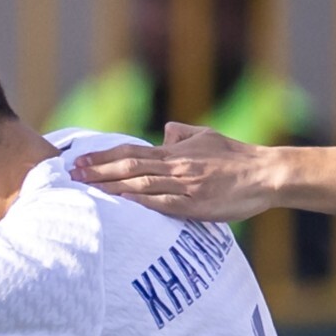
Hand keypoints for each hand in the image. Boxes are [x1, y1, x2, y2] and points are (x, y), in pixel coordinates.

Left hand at [71, 122, 283, 221]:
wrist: (265, 173)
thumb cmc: (238, 157)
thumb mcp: (208, 136)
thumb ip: (184, 134)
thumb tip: (165, 130)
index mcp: (175, 152)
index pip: (130, 151)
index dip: (102, 155)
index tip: (78, 159)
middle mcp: (175, 166)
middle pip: (128, 166)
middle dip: (96, 171)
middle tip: (70, 175)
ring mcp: (185, 186)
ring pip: (140, 183)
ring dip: (110, 186)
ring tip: (85, 190)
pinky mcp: (196, 205)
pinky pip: (162, 204)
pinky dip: (139, 203)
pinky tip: (120, 204)